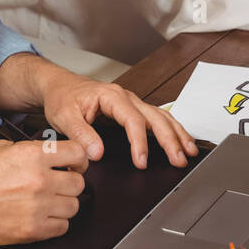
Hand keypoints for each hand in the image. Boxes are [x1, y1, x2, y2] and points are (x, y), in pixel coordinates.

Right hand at [0, 139, 88, 244]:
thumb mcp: (0, 149)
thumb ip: (30, 150)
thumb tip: (51, 154)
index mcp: (31, 155)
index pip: (78, 153)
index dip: (78, 159)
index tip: (75, 163)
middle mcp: (38, 180)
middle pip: (79, 182)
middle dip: (70, 181)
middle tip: (59, 183)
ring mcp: (37, 207)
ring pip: (74, 206)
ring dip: (64, 203)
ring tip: (48, 200)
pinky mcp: (32, 230)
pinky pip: (62, 227)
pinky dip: (56, 222)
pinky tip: (42, 215)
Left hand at [40, 73, 198, 169]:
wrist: (60, 86)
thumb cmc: (62, 98)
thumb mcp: (64, 116)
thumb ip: (81, 134)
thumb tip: (98, 153)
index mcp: (111, 96)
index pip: (133, 120)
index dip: (140, 143)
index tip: (141, 162)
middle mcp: (126, 98)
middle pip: (155, 117)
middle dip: (170, 139)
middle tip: (179, 160)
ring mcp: (131, 103)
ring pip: (161, 117)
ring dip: (177, 134)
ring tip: (189, 152)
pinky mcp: (132, 110)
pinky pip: (157, 118)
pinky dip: (171, 130)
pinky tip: (180, 141)